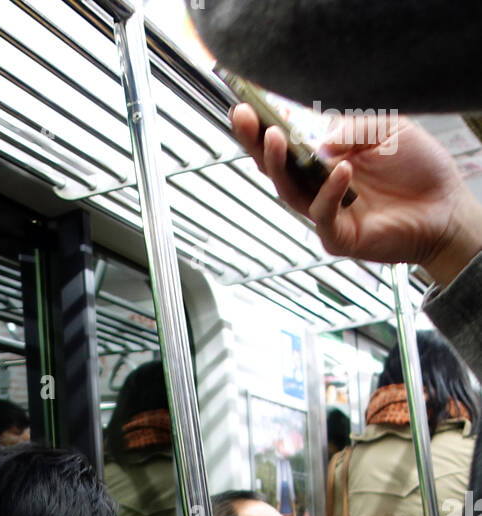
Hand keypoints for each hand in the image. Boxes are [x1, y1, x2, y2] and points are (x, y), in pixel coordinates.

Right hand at [230, 105, 481, 286]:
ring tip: (275, 137)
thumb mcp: (386, 129)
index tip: (245, 107)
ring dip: (280, 165)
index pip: (288, 144)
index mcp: (326, 159)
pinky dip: (330, 192)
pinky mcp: (340, 237)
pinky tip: (342, 169)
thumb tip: (321, 142)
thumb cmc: (416, 167)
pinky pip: (324, 215)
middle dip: (257, 144)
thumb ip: (353, 128)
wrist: (445, 206)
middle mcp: (319, 187)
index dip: (264, 128)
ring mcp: (327, 214)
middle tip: (242, 119)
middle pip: (277, 169)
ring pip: (291, 193)